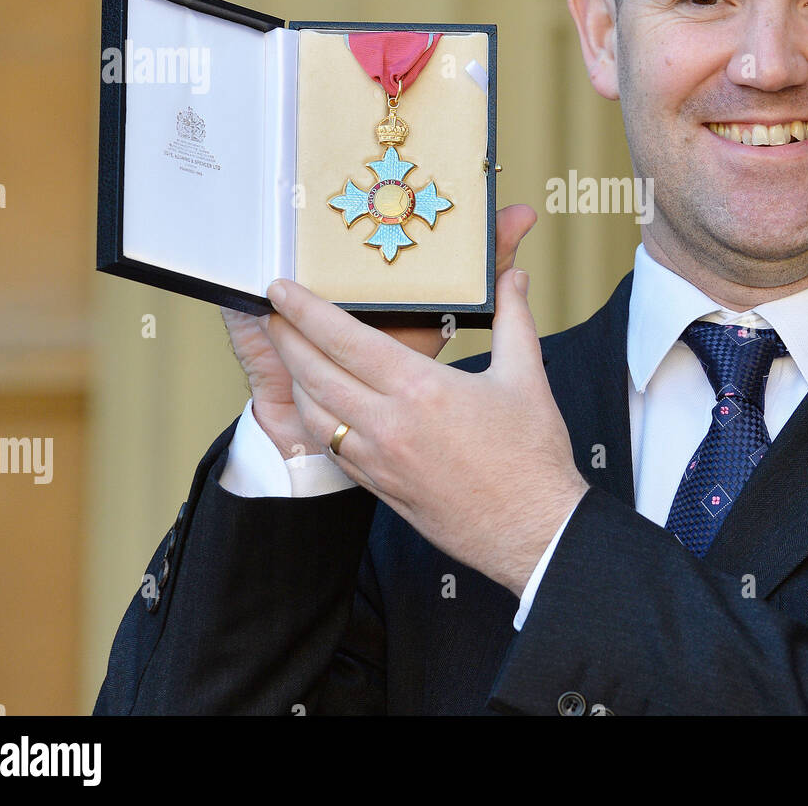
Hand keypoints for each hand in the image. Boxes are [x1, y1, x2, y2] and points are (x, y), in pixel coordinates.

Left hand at [221, 203, 538, 459]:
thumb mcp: (527, 376)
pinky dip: (316, 420)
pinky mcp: (381, 488)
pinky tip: (320, 406)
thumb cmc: (532, 457)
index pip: (345, 340)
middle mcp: (390, 425)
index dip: (306, 311)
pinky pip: (333, 449)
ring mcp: (380, 461)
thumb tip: (514, 276)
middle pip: (315, 374)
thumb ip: (514, 319)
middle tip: (273, 314)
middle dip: (287, 339)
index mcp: (422, 390)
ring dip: (295, 380)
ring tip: (291, 355)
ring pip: (314, 414)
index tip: (282, 289)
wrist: (534, 531)